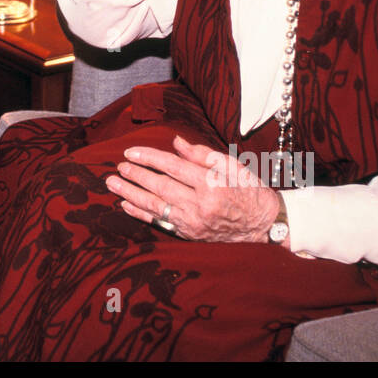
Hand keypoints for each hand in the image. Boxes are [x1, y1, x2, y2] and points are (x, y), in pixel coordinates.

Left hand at [105, 135, 280, 242]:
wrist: (264, 224)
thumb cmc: (248, 189)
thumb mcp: (231, 165)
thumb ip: (201, 154)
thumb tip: (175, 142)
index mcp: (211, 185)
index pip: (172, 168)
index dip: (149, 158)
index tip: (130, 152)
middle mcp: (200, 206)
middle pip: (160, 187)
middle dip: (136, 176)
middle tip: (118, 167)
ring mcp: (194, 223)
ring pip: (155, 206)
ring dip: (131, 194)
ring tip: (112, 184)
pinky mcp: (190, 234)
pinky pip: (160, 223)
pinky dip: (141, 214)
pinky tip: (126, 205)